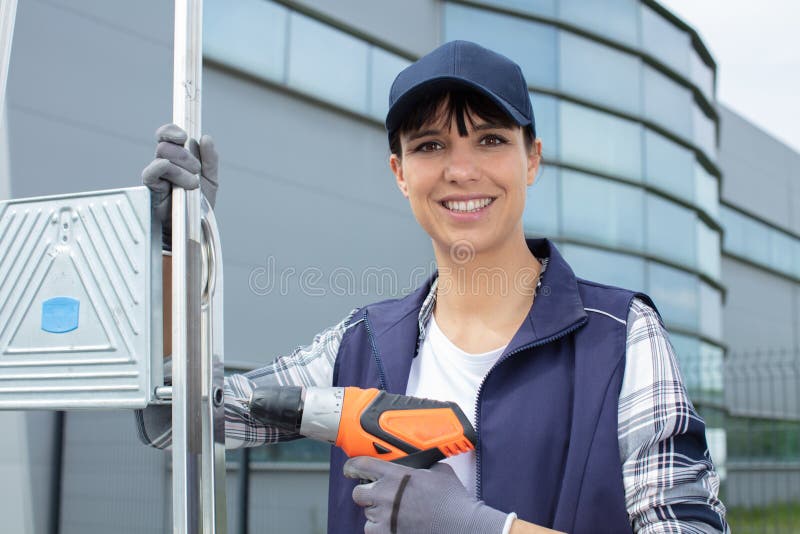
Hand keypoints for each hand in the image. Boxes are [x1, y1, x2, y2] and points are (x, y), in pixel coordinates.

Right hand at [141, 123, 218, 250]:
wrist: (194, 226)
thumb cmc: (199, 203)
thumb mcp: (210, 180)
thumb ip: (210, 160)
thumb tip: (206, 138)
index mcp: (176, 158)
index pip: (166, 136)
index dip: (172, 131)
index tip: (184, 137)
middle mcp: (163, 164)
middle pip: (165, 144)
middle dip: (185, 155)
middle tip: (196, 170)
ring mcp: (156, 176)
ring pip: (162, 156)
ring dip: (182, 168)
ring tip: (193, 184)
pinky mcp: (151, 188)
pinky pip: (152, 171)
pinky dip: (170, 173)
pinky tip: (182, 186)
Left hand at [344, 457, 507, 533]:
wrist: (460, 526)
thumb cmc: (451, 500)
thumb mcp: (439, 472)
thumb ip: (423, 467)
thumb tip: (421, 467)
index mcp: (396, 475)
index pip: (361, 465)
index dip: (352, 466)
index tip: (351, 469)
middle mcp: (386, 495)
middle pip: (358, 493)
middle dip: (365, 494)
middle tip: (377, 495)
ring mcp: (385, 517)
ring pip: (366, 515)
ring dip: (375, 513)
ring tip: (391, 513)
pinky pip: (372, 531)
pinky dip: (379, 529)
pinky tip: (392, 526)